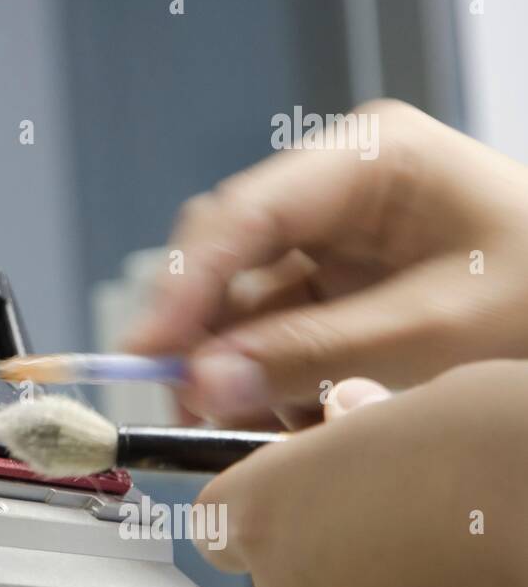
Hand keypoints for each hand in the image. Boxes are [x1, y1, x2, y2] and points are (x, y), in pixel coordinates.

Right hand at [123, 100, 527, 424]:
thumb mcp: (442, 332)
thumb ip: (318, 354)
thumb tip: (207, 382)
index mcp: (370, 159)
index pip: (244, 214)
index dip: (184, 286)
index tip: (145, 353)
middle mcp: (339, 191)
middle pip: (229, 257)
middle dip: (206, 335)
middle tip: (185, 403)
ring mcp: (336, 241)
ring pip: (246, 305)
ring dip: (239, 370)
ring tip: (252, 427)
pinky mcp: (339, 289)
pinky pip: (277, 335)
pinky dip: (273, 383)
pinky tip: (289, 418)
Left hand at [196, 362, 527, 586]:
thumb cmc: (510, 455)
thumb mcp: (426, 398)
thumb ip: (364, 420)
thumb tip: (352, 415)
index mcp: (265, 514)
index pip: (221, 518)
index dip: (271, 500)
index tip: (313, 485)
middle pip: (283, 578)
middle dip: (329, 549)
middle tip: (404, 512)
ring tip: (463, 552)